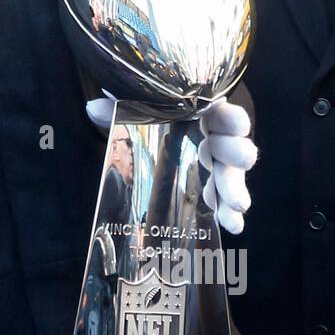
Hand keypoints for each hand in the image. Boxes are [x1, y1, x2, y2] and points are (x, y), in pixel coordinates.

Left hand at [84, 93, 255, 234]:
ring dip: (236, 189)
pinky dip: (230, 214)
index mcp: (204, 116)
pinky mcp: (214, 191)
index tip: (237, 124)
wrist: (159, 141)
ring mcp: (218, 167)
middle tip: (241, 160)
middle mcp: (216, 140)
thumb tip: (92, 108)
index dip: (232, 119)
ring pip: (231, 177)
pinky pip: (224, 202)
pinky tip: (233, 225)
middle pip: (232, 146)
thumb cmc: (158, 121)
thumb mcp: (140, 112)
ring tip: (237, 204)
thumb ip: (119, 109)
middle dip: (237, 153)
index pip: (223, 114)